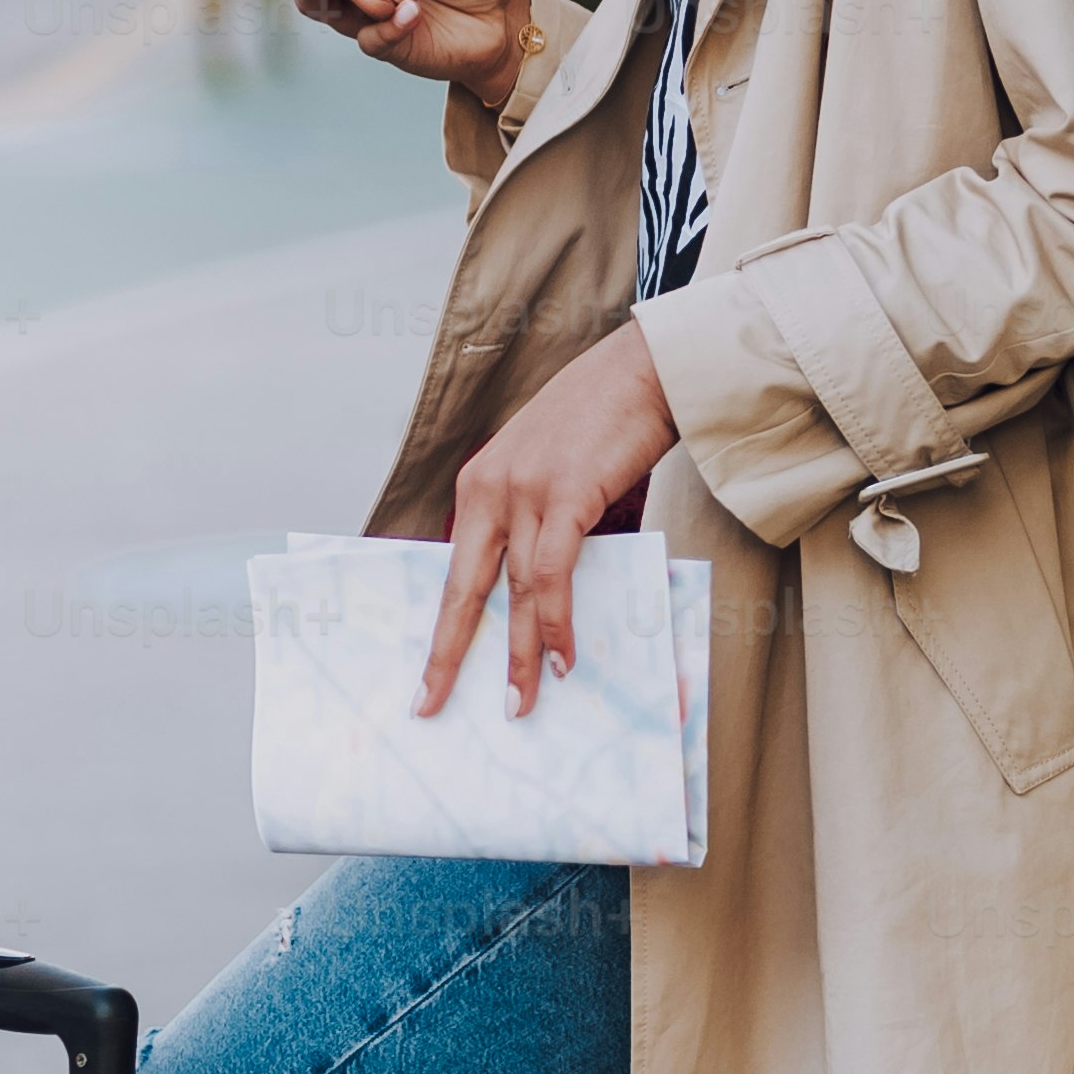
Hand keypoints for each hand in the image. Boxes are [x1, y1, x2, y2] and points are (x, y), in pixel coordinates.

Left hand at [422, 327, 683, 718]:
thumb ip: (534, 517)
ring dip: (519, 652)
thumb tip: (542, 580)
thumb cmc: (604, 418)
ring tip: (521, 701)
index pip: (454, 571)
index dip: (444, 628)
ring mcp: (525, 492)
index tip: (431, 676)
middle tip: (432, 703)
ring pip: (513, 591)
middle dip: (449, 652)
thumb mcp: (547, 467)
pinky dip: (556, 619)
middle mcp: (490, 489)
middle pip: (463, 588)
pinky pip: (552, 574)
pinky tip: (563, 655)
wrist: (643, 369)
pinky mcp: (565, 495)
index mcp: (478, 485)